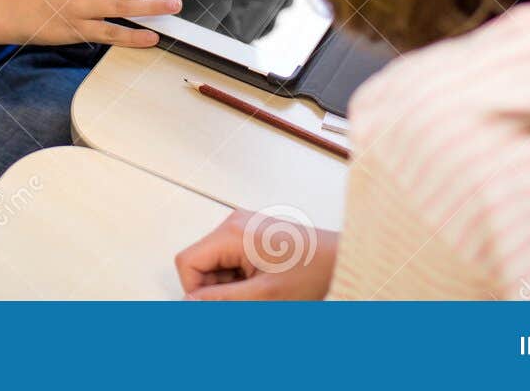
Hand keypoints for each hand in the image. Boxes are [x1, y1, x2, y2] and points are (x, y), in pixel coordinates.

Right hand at [174, 209, 337, 300]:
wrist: (342, 260)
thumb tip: (189, 304)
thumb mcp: (264, 296)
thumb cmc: (314, 272)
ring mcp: (243, 227)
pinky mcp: (252, 235)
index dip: (196, 290)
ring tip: (261, 291)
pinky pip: (230, 261)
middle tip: (247, 300)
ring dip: (230, 286)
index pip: (187, 262)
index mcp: (232, 232)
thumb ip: (221, 301)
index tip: (218, 306)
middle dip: (216, 289)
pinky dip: (240, 278)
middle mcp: (234, 224)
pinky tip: (264, 284)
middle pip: (201, 263)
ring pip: (215, 264)